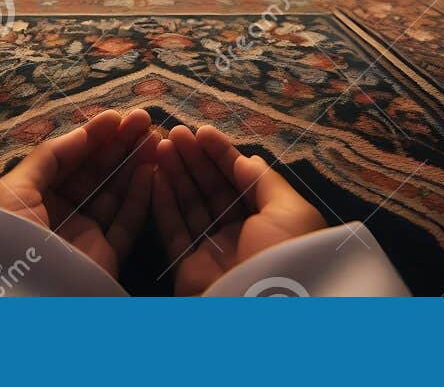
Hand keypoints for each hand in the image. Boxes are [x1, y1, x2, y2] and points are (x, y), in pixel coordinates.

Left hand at [0, 109, 155, 280]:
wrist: (18, 299)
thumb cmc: (8, 237)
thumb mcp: (13, 190)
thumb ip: (47, 158)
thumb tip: (80, 133)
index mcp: (32, 197)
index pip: (67, 160)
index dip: (91, 137)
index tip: (116, 117)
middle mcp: (59, 215)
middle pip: (94, 172)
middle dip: (118, 145)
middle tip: (144, 119)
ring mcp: (83, 236)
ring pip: (114, 193)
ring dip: (133, 165)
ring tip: (154, 139)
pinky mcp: (104, 258)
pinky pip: (127, 224)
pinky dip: (141, 198)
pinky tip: (151, 171)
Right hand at [152, 124, 325, 295]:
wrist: (264, 313)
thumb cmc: (284, 255)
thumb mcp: (290, 212)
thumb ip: (265, 181)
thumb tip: (246, 158)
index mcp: (269, 222)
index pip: (241, 180)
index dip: (222, 154)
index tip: (201, 130)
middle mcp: (241, 235)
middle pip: (213, 189)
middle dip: (195, 159)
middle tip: (174, 132)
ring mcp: (213, 252)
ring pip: (190, 205)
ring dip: (176, 174)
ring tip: (160, 145)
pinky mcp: (188, 268)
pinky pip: (173, 230)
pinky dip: (162, 203)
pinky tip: (153, 176)